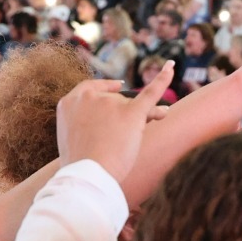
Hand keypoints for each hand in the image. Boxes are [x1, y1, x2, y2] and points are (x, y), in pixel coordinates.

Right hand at [55, 66, 170, 197]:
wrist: (86, 174)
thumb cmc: (79, 164)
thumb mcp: (75, 140)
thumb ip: (87, 125)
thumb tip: (113, 121)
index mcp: (69, 103)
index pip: (90, 89)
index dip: (105, 88)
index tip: (118, 86)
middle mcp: (89, 98)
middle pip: (115, 101)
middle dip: (123, 115)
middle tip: (122, 138)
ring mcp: (110, 102)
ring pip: (132, 107)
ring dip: (140, 119)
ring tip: (133, 138)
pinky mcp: (132, 112)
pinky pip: (151, 91)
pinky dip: (164, 78)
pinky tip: (172, 66)